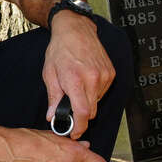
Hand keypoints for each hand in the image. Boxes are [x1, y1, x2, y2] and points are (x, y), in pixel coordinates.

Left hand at [43, 12, 114, 138]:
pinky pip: (103, 91)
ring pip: (97, 101)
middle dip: (80, 114)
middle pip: (91, 111)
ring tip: (77, 85)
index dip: (79, 127)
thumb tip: (53, 116)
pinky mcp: (111, 72)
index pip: (83, 113)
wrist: (76, 29)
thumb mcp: (50, 74)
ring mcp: (105, 75)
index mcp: (75, 79)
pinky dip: (94, 91)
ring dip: (87, 100)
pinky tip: (86, 79)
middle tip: (70, 106)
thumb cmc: (60, 49)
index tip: (74, 132)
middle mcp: (93, 78)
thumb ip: (53, 98)